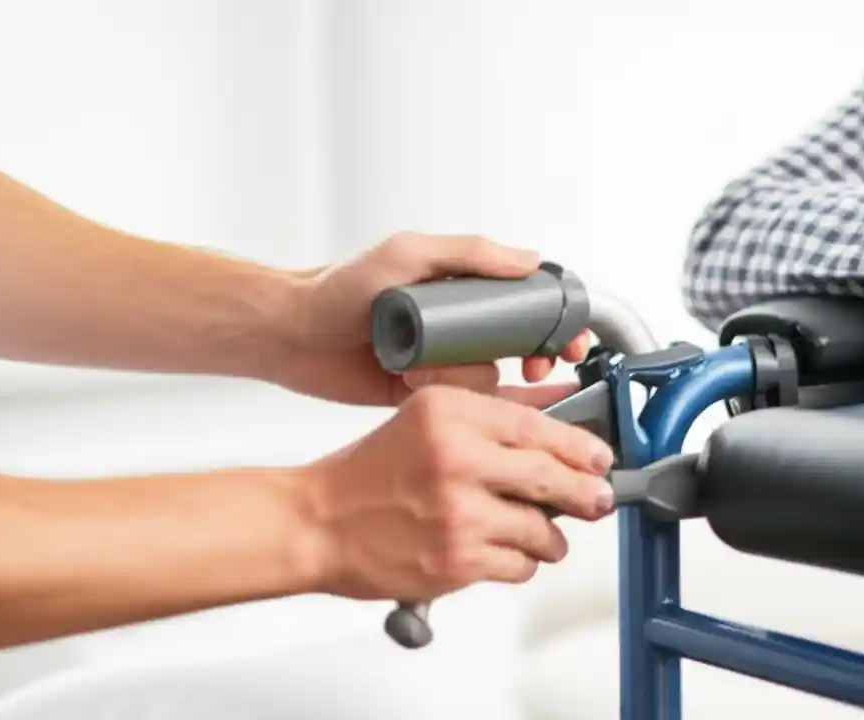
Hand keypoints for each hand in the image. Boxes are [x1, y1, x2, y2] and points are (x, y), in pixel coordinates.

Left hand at [269, 233, 588, 405]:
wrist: (291, 334)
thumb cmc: (340, 286)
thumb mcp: (408, 254)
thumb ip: (469, 254)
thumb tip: (530, 261)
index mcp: (465, 289)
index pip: (531, 303)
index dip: (559, 323)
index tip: (571, 342)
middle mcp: (462, 325)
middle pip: (525, 348)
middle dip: (537, 360)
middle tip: (535, 368)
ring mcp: (445, 361)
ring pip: (493, 381)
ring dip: (467, 377)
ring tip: (423, 368)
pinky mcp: (426, 394)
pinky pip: (463, 403)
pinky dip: (450, 395)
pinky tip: (417, 380)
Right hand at [301, 385, 614, 601]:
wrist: (317, 524)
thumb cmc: (368, 475)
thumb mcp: (425, 420)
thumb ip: (489, 420)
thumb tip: (559, 432)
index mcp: (450, 414)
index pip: (536, 427)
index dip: (579, 446)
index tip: (598, 458)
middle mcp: (456, 458)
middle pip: (551, 476)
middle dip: (587, 493)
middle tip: (598, 499)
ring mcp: (458, 512)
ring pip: (542, 529)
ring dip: (550, 537)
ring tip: (538, 533)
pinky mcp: (456, 560)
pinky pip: (519, 565)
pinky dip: (520, 562)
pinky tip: (503, 552)